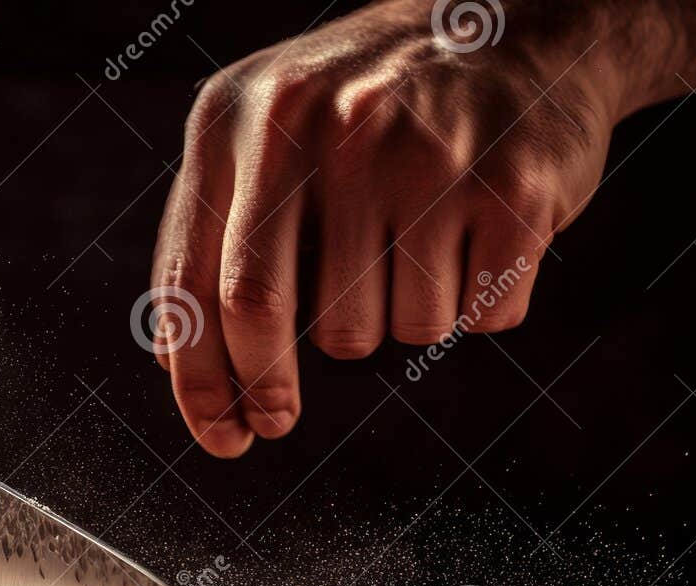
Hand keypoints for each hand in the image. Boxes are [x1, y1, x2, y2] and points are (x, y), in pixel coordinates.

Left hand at [152, 0, 623, 455]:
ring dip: (395, 318)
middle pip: (275, 317)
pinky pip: (474, 319)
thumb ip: (212, 232)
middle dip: (269, 386)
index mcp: (240, 116)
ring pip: (382, 330)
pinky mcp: (513, 186)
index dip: (203, 381)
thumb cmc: (366, 107)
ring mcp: (423, 152)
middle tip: (280, 416)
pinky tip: (475, 238)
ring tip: (413, 243)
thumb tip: (178, 363)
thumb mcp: (262, 133)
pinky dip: (475, 303)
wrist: (517, 25)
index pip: (202, 283)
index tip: (221, 435)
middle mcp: (325, 124)